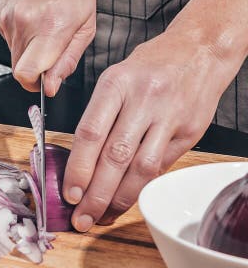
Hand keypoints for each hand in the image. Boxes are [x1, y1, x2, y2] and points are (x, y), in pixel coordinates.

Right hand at [0, 0, 96, 95]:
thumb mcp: (87, 22)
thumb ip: (68, 59)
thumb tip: (52, 85)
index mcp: (50, 27)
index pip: (27, 75)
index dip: (36, 84)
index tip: (47, 81)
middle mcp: (23, 24)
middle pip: (20, 70)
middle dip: (36, 68)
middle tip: (53, 47)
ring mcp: (6, 19)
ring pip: (15, 55)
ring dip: (30, 49)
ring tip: (45, 23)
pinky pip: (8, 39)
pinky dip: (21, 35)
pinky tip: (33, 14)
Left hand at [63, 30, 231, 229]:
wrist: (200, 49)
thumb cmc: (149, 66)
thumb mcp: (114, 78)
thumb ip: (98, 115)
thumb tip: (78, 162)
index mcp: (116, 84)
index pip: (90, 133)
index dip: (78, 168)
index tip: (69, 193)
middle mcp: (143, 101)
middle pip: (115, 157)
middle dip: (95, 194)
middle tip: (82, 218)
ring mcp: (170, 117)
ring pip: (142, 168)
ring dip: (119, 198)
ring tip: (102, 217)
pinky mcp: (190, 132)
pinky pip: (162, 166)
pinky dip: (141, 186)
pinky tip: (126, 199)